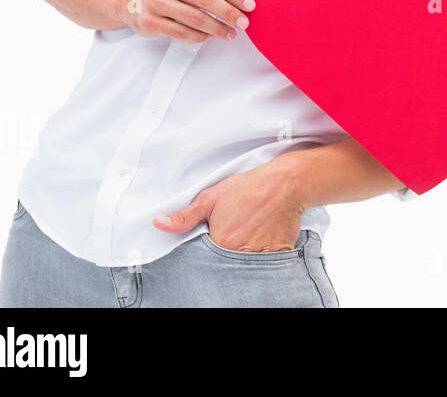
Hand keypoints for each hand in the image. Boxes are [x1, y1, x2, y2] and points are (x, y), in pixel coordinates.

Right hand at [124, 0, 255, 42]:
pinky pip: (181, 32)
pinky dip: (199, 36)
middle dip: (229, 13)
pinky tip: (209, 37)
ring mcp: (154, 2)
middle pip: (205, 0)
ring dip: (217, 28)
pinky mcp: (148, 22)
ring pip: (195, 19)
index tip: (250, 5)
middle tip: (244, 23)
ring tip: (230, 34)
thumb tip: (239, 0)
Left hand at [153, 157, 303, 251]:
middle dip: (228, 251)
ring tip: (251, 231)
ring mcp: (262, 254)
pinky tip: (263, 234)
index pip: (206, 259)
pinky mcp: (279, 253)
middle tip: (237, 231)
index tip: (217, 237)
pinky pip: (266, 262)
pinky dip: (263, 252)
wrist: (286, 182)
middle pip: (226, 262)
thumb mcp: (211, 198)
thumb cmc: (250, 188)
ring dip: (246, 252)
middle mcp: (241, 252)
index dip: (210, 248)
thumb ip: (184, 217)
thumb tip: (160, 224)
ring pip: (246, 264)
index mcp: (222, 241)